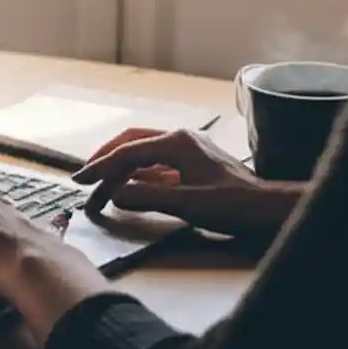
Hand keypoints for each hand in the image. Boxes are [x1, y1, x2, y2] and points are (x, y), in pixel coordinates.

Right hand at [72, 128, 304, 237]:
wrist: (267, 209)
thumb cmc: (233, 205)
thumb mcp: (186, 204)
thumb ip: (146, 198)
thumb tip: (115, 195)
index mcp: (177, 142)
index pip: (127, 151)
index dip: (101, 167)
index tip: (80, 181)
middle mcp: (180, 139)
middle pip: (131, 143)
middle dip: (105, 161)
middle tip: (84, 180)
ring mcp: (187, 150)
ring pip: (142, 154)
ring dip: (119, 170)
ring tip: (100, 191)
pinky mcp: (192, 164)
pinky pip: (155, 165)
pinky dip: (136, 176)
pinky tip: (127, 191)